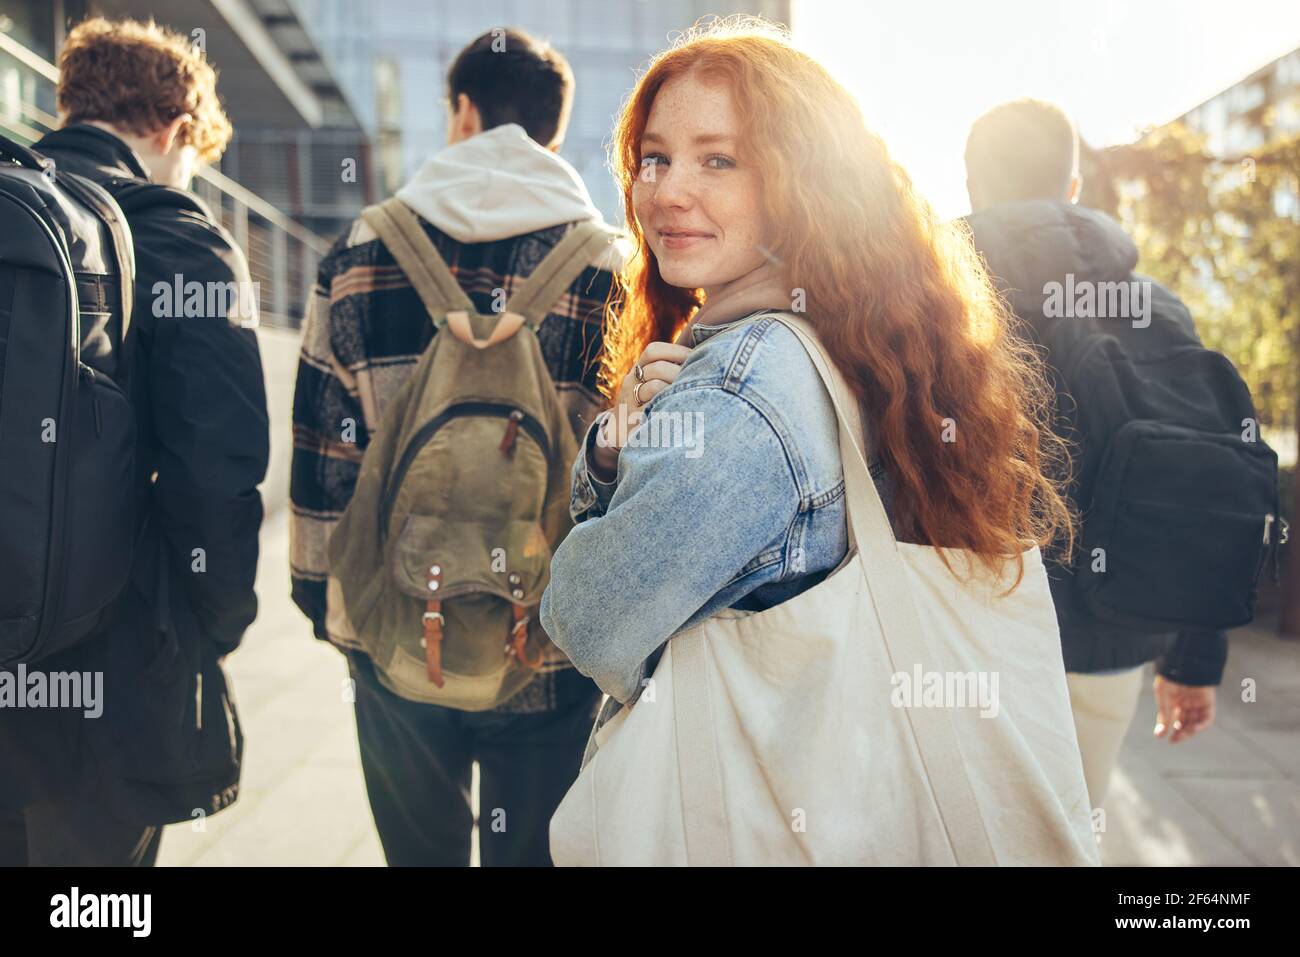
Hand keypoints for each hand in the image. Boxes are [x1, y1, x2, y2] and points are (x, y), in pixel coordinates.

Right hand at [592, 340, 691, 475]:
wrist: (617, 433)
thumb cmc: (644, 405)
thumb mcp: (648, 384)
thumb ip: (668, 371)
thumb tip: (702, 357)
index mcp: (637, 370)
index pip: (653, 351)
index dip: (676, 351)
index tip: (695, 357)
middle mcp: (631, 383)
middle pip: (657, 368)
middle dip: (681, 372)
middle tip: (699, 380)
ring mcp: (631, 402)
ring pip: (655, 386)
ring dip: (676, 389)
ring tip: (691, 395)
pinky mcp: (635, 420)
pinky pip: (654, 409)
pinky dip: (670, 406)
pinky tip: (682, 409)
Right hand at [1153, 676, 1215, 742]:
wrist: (1186, 661)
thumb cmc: (1171, 675)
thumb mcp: (1163, 695)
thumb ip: (1164, 714)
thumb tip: (1160, 734)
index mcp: (1172, 699)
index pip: (1171, 718)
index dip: (1167, 728)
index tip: (1161, 737)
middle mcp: (1185, 703)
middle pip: (1184, 723)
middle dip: (1180, 733)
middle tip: (1174, 740)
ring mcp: (1197, 703)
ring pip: (1195, 722)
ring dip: (1190, 731)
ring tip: (1183, 734)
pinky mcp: (1207, 702)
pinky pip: (1207, 718)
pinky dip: (1202, 725)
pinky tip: (1193, 729)